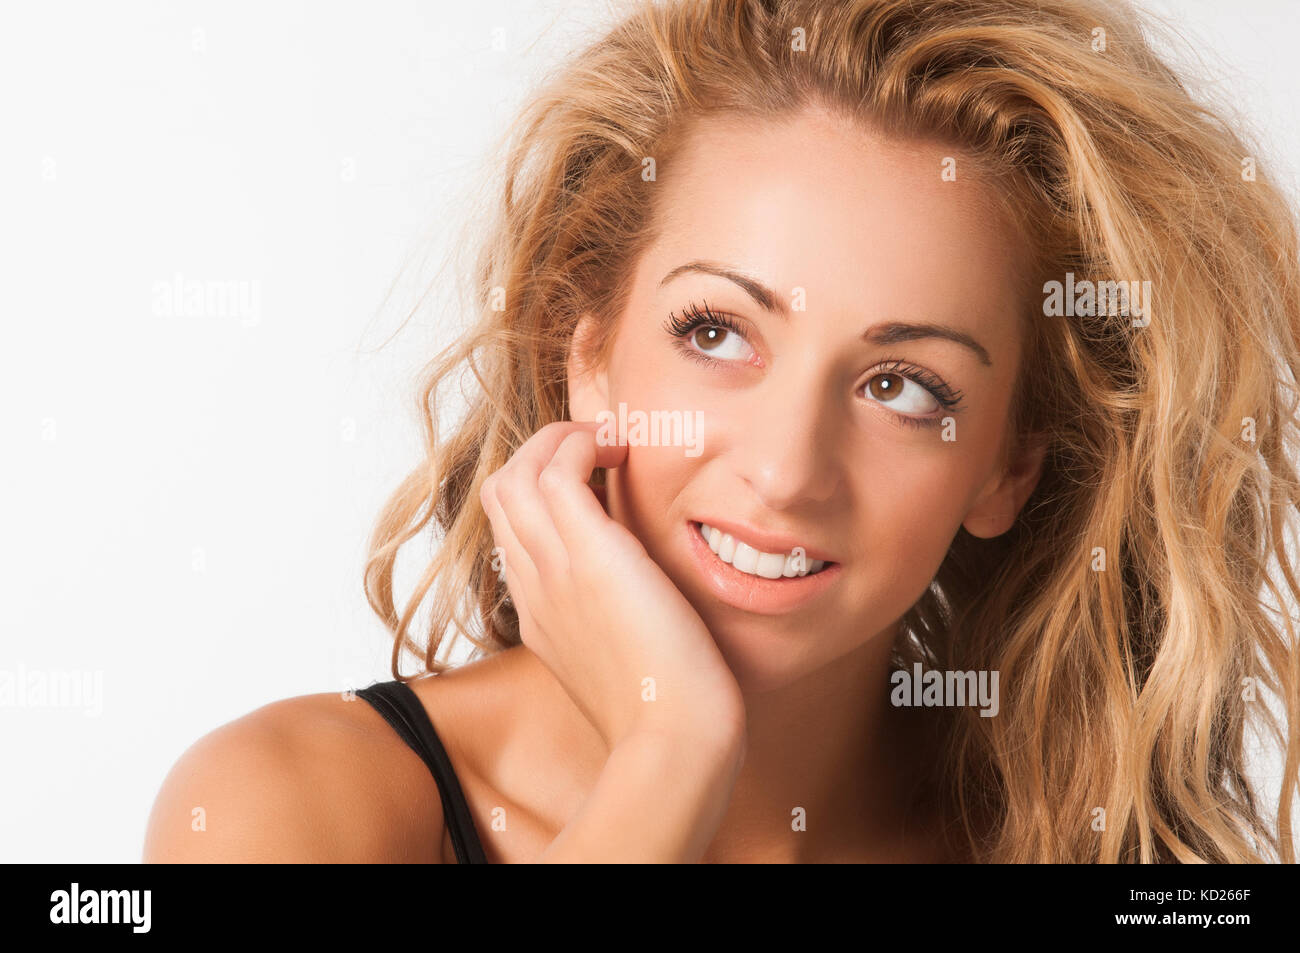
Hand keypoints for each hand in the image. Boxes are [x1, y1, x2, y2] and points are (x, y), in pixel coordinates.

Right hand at [479, 421, 745, 751]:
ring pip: (513, 476)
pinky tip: (621, 453)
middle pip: (499, 496)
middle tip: (599, 455)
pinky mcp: (589, 554)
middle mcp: (535, 590)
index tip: (599, 489)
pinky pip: (554, 471)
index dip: (546, 497)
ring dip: (558, 441)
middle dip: (541, 456)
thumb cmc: (671, 712)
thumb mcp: (632, 663)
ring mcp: (554, 571)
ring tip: (608, 447)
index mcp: (542, 617)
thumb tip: (650, 598)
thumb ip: (624, 627)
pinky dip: (579, 443)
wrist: (674, 740)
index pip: (514, 534)